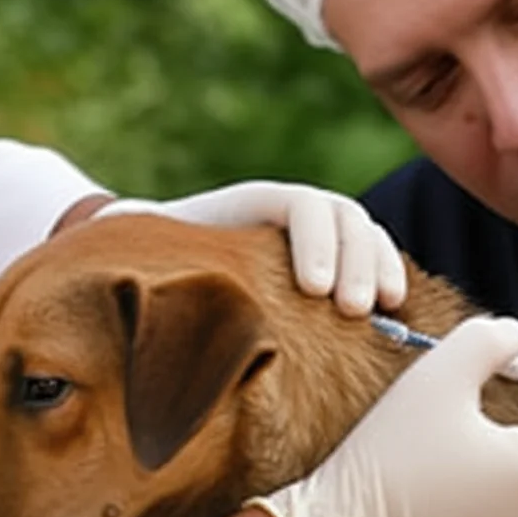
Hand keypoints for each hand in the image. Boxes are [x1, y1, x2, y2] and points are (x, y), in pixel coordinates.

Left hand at [98, 181, 406, 315]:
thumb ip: (147, 242)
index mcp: (257, 202)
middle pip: (346, 217)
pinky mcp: (337, 263)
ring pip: (367, 235)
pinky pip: (373, 260)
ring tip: (385, 312)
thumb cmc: (166, 258)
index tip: (312, 290)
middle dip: (357, 261)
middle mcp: (297, 212)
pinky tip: (393, 314)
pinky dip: (386, 280)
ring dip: (380, 270)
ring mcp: (322, 235)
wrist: (182, 261)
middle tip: (354, 310)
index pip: (302, 206)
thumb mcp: (153, 246)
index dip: (316, 244)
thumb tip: (124, 245)